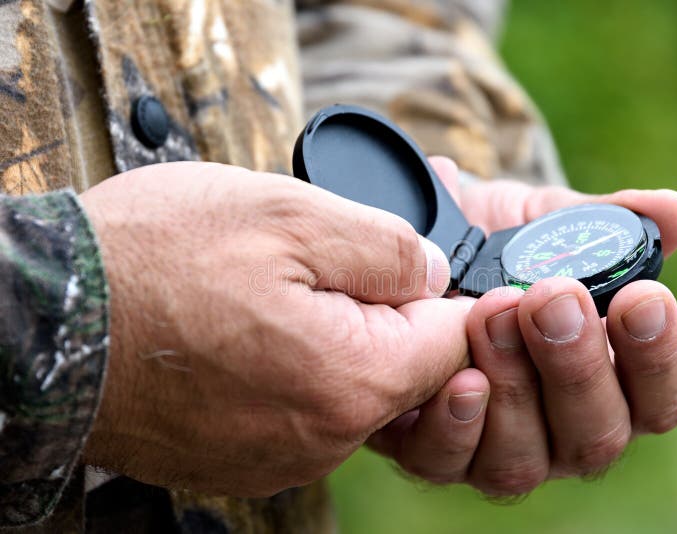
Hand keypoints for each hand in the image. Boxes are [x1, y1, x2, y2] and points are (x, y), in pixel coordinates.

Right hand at [79, 162, 471, 496]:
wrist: (46, 322)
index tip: (410, 262)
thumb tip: (436, 272)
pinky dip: (289, 370)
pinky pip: (299, 412)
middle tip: (320, 263)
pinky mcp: (242, 461)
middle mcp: (323, 439)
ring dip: (330, 338)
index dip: (442, 290)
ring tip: (269, 293)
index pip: (453, 341)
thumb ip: (389, 247)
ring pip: (349, 389)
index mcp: (351, 380)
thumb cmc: (155, 259)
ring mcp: (280, 458)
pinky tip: (244, 333)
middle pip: (403, 370)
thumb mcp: (289, 214)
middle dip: (382, 312)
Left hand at [369, 158, 676, 494]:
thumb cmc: (501, 251)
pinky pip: (447, 462)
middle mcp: (562, 431)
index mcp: (612, 384)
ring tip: (492, 312)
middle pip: (596, 436)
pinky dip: (454, 424)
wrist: (420, 256)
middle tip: (552, 298)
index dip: (659, 355)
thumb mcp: (549, 225)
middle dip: (577, 365)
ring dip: (513, 385)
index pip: (661, 398)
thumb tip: (674, 211)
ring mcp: (499, 449)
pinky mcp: (436, 454)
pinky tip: (456, 377)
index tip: (643, 296)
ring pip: (524, 460)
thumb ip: (609, 224)